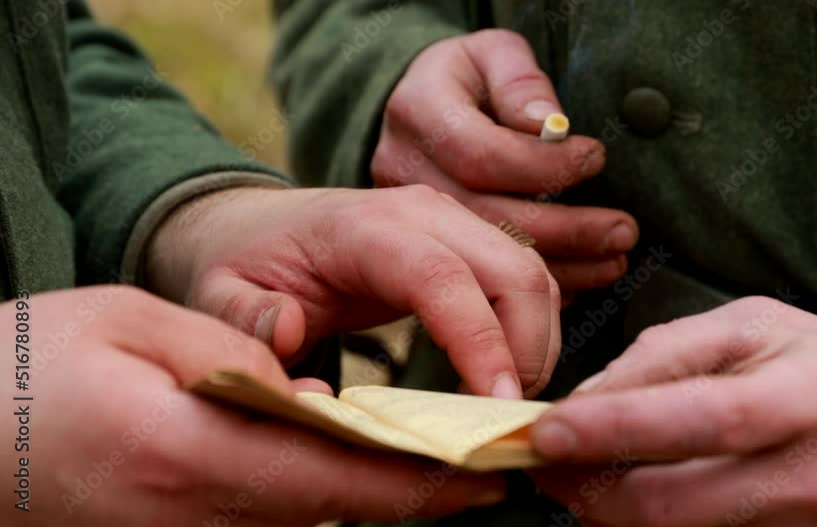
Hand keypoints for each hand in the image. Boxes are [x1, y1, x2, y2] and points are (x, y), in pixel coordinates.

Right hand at [2, 287, 502, 525]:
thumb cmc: (35, 365)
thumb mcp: (131, 327)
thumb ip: (233, 363)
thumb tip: (315, 399)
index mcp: (192, 453)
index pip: (336, 480)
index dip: (419, 483)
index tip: (483, 474)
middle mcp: (200, 513)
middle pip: (337, 513)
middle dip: (417, 496)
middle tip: (486, 470)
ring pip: (311, 520)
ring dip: (379, 497)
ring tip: (443, 464)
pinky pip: (274, 517)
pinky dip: (329, 496)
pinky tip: (360, 467)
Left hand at [146, 185, 559, 397]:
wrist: (262, 226)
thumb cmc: (246, 263)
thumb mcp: (220, 291)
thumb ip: (244, 316)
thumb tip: (288, 332)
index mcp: (363, 229)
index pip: (442, 276)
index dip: (480, 340)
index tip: (496, 405)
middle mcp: (423, 213)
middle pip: (513, 270)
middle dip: (529, 349)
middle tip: (504, 420)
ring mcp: (453, 222)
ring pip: (533, 275)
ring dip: (537, 343)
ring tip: (502, 405)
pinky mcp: (469, 241)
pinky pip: (526, 280)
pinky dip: (532, 331)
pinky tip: (504, 377)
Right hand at [371, 29, 638, 295]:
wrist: (420, 112)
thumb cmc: (470, 80)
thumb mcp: (491, 54)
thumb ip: (520, 81)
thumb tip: (548, 123)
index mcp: (418, 112)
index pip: (484, 153)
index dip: (547, 166)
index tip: (596, 158)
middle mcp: (403, 168)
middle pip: (488, 215)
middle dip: (567, 228)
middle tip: (624, 231)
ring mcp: (408, 214)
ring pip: (486, 258)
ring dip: (561, 267)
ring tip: (616, 261)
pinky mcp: (425, 245)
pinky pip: (484, 280)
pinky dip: (538, 286)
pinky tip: (580, 280)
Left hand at [529, 297, 816, 525]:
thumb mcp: (762, 327)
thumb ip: (671, 351)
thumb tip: (590, 397)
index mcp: (803, 399)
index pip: (699, 419)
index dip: (615, 428)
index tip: (545, 430)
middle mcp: (806, 478)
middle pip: (671, 505)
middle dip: (587, 491)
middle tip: (543, 462)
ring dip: (608, 513)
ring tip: (581, 476)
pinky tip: (635, 496)